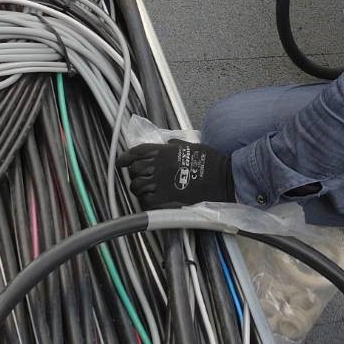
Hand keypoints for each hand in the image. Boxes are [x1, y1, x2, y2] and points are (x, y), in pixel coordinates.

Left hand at [120, 140, 235, 208]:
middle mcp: (159, 165)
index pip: (137, 152)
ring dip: (139, 189)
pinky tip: (153, 201)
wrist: (222, 179)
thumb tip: (168, 141)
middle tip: (140, 178)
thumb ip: (177, 144)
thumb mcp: (193, 146)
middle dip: (135, 174)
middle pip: (135, 170)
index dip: (125, 157)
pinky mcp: (165, 198)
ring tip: (146, 191)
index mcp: (164, 151)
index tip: (120, 163)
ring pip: (137, 186)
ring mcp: (160, 182)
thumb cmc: (211, 161)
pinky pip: (146, 200)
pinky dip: (146, 201)